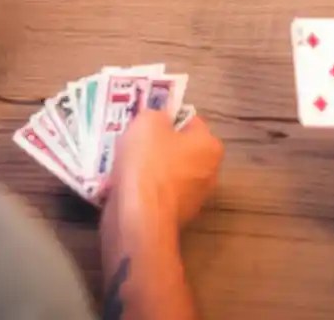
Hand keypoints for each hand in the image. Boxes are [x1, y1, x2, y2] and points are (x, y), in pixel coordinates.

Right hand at [107, 111, 222, 227]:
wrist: (138, 218)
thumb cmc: (148, 162)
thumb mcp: (148, 121)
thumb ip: (157, 115)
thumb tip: (160, 122)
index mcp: (210, 146)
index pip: (188, 121)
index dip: (165, 118)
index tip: (144, 123)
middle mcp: (209, 173)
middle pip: (178, 149)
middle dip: (156, 145)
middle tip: (132, 141)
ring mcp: (193, 199)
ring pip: (166, 173)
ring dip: (147, 169)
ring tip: (123, 165)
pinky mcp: (174, 218)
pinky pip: (156, 194)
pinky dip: (143, 190)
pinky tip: (124, 187)